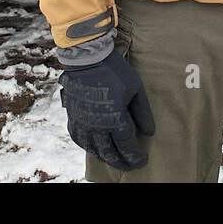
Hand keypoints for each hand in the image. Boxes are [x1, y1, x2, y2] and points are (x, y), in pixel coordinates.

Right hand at [59, 49, 154, 168]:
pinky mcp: (73, 116)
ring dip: (104, 157)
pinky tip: (92, 146)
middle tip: (130, 166)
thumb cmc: (114, 71)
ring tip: (113, 159)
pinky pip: (78, 138)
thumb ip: (143, 112)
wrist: (86, 58)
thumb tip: (149, 132)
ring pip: (93, 149)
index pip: (127, 146)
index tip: (143, 160)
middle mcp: (97, 127)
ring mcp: (83, 123)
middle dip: (121, 162)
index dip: (136, 156)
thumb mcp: (136, 88)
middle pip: (110, 153)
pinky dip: (87, 146)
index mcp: (115, 120)